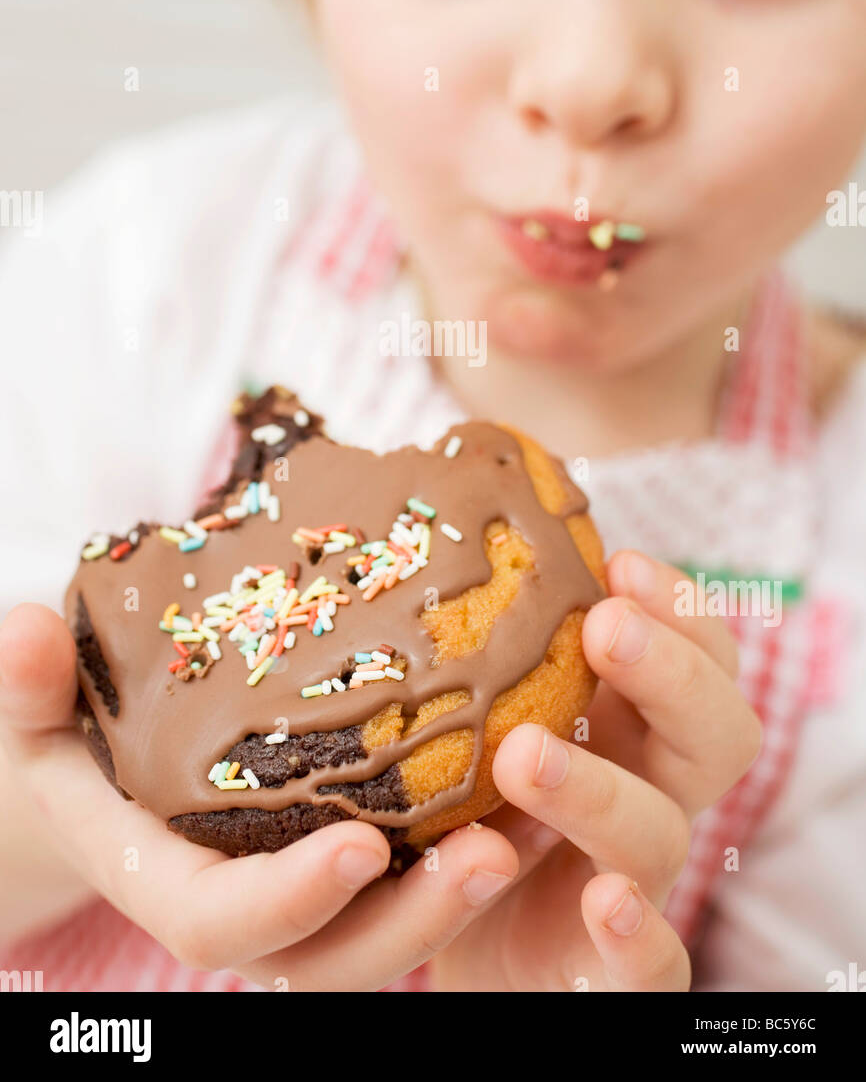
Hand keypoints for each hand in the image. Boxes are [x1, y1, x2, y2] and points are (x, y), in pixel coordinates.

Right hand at [0, 603, 523, 989]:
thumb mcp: (34, 714)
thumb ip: (26, 687)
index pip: (223, 926)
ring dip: (467, 894)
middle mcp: (243, 903)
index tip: (359, 846)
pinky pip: (411, 876)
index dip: (290, 902)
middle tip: (494, 854)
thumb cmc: (64, 736)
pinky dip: (477, 846)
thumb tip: (18, 631)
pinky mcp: (343, 855)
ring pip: (389, 930)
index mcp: (164, 880)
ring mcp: (299, 890)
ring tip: (543, 829)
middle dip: (413, 918)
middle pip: (333, 958)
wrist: (95, 765)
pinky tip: (539, 785)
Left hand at [428, 550, 762, 991]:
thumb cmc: (478, 809)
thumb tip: (429, 539)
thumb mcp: (481, 718)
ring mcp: (637, 882)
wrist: (468, 949)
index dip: (676, 609)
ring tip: (522, 755)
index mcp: (632, 726)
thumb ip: (481, 652)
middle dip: (669, 672)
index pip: (697, 656)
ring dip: (600, 789)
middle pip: (715, 732)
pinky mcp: (610, 971)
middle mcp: (652, 795)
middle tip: (602, 625)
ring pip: (661, 834)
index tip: (618, 562)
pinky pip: (658, 967)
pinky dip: (641, 935)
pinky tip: (605, 900)